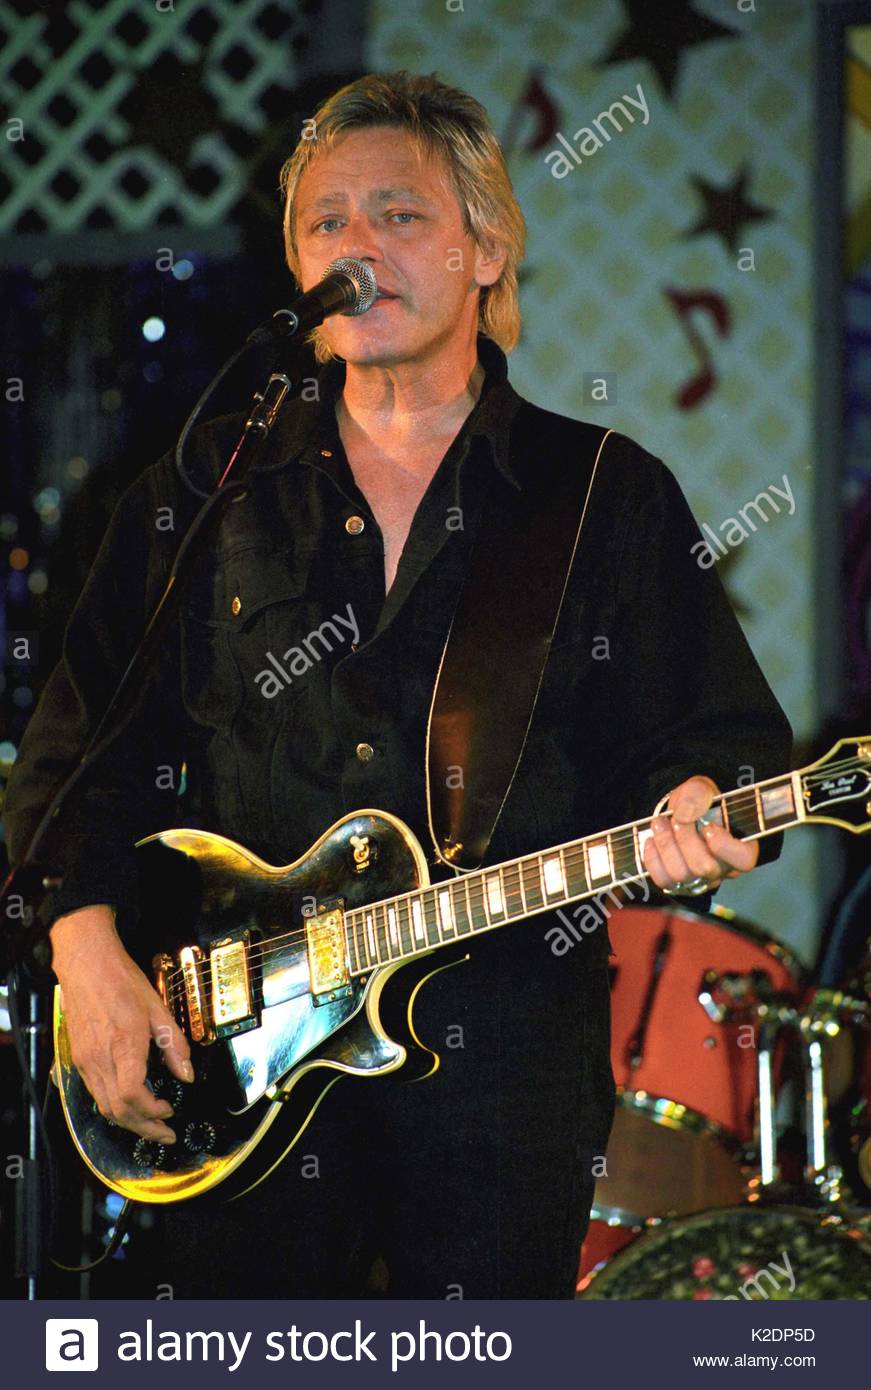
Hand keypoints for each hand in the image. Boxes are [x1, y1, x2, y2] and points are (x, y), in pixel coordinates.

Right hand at [51, 905, 192, 1142]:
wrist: (86, 964)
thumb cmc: (121, 981)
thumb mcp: (158, 1008)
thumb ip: (174, 1044)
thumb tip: (187, 1074)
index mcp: (124, 1045)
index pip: (133, 1096)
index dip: (152, 1112)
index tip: (169, 1111)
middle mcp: (100, 1058)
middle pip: (117, 1111)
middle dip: (143, 1128)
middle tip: (164, 1133)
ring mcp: (85, 1061)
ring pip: (104, 1106)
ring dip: (128, 1122)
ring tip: (150, 1125)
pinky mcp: (78, 1059)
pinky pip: (95, 1093)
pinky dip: (114, 1106)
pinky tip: (129, 1104)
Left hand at [642, 775, 758, 895]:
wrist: (682, 812)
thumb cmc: (700, 804)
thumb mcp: (702, 788)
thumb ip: (697, 794)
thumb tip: (684, 815)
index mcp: (740, 846)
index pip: (743, 859)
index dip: (724, 846)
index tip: (708, 827)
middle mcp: (722, 868)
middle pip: (705, 867)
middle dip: (685, 839)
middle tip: (676, 818)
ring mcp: (700, 879)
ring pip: (681, 875)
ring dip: (666, 845)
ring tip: (660, 823)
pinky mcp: (678, 883)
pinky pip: (663, 879)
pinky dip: (653, 859)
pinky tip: (652, 840)